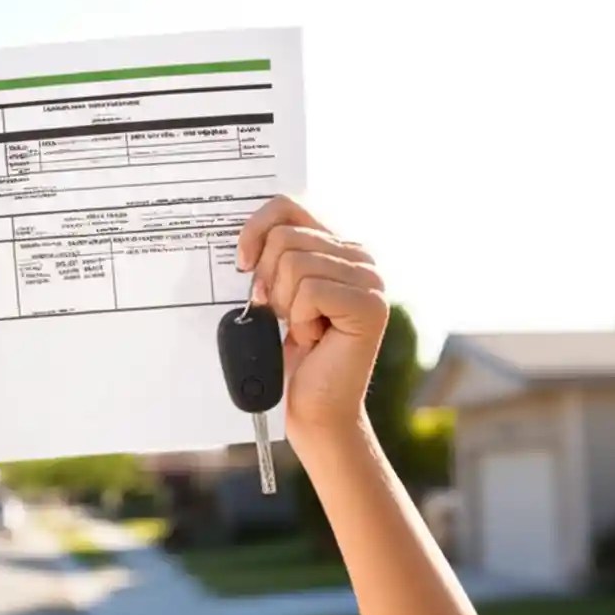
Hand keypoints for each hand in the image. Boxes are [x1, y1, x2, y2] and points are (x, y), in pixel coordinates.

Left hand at [236, 195, 387, 450]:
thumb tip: (247, 240)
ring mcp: (370, 280)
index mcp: (338, 247)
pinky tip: (314, 337)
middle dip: (269, 279)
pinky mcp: (369, 305)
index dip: (256, 228)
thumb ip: (274, 257)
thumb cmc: (294, 355)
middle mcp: (361, 257)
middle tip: (281, 313)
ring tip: (303, 327)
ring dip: (285, 303)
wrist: (314, 408)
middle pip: (286, 235)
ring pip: (295, 262)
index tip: (243, 263)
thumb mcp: (277, 294)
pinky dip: (299, 318)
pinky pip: (310, 290)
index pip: (289, 206)